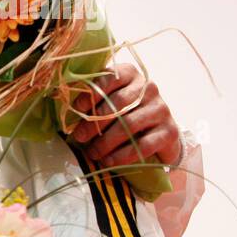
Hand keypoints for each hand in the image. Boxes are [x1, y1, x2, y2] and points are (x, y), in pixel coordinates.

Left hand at [67, 63, 182, 168]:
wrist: (157, 135)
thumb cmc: (124, 115)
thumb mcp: (109, 103)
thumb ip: (92, 100)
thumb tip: (67, 109)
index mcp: (131, 75)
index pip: (111, 78)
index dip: (92, 93)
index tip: (77, 108)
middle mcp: (149, 88)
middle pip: (118, 103)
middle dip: (95, 122)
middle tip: (79, 137)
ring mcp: (161, 109)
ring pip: (129, 124)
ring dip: (106, 142)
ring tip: (92, 153)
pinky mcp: (169, 131)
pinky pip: (143, 144)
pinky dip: (122, 155)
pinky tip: (108, 161)